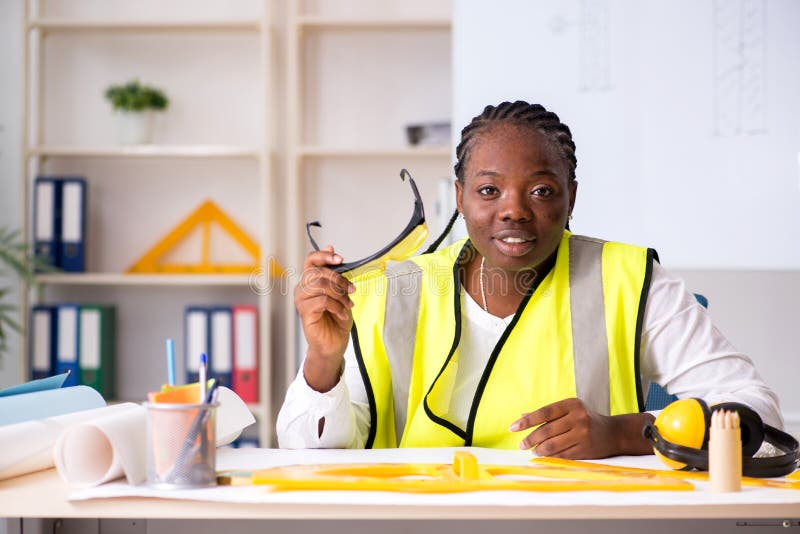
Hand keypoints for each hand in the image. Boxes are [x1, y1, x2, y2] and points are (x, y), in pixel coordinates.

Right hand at [294, 245, 354, 391]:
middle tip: (350, 290)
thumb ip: (335, 272)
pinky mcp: (304, 312)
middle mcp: (302, 288)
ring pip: (320, 285)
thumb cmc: (336, 318)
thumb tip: (330, 247)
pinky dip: (337, 306)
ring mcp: (301, 300)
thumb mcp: (340, 291)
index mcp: (310, 280)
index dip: (324, 256)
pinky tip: (341, 313)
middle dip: (339, 280)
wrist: (334, 343)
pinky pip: (322, 301)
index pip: (311, 260)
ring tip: (347, 304)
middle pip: (318, 272)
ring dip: (339, 294)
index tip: (340, 259)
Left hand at [509, 397, 654, 458]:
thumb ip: (547, 414)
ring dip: (538, 450)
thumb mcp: (569, 410)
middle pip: (546, 431)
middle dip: (530, 439)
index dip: (527, 421)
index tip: (512, 427)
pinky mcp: (586, 449)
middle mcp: (578, 418)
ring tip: (533, 451)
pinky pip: (562, 455)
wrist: (614, 433)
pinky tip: (544, 456)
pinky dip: (550, 457)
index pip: (544, 412)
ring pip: (552, 445)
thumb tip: (522, 417)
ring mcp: (583, 434)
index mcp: (572, 404)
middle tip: (521, 444)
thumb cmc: (585, 419)